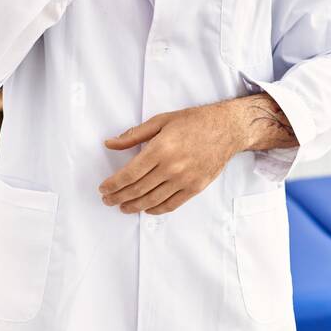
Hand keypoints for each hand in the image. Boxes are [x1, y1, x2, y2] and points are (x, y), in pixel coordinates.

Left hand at [99, 103, 246, 214]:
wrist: (226, 129)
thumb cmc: (194, 122)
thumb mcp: (161, 121)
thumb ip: (134, 135)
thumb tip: (110, 143)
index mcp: (161, 148)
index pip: (129, 174)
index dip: (113, 184)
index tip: (103, 188)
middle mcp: (172, 167)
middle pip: (138, 190)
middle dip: (118, 197)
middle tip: (108, 200)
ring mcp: (185, 179)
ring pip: (152, 200)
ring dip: (134, 206)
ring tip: (123, 207)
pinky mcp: (195, 187)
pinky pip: (171, 204)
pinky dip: (156, 210)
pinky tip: (147, 209)